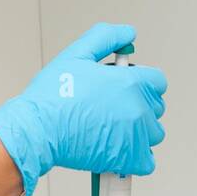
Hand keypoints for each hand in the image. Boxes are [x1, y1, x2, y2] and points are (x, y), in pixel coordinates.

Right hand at [0, 23, 167, 195]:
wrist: (38, 131)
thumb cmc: (52, 96)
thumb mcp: (77, 54)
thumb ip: (107, 38)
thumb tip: (128, 33)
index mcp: (130, 83)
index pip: (158, 81)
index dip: (142, 82)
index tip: (126, 88)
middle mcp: (138, 110)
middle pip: (157, 107)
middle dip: (140, 106)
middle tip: (113, 108)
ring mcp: (135, 137)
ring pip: (153, 134)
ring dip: (140, 132)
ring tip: (115, 130)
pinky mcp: (127, 160)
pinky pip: (147, 162)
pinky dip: (137, 159)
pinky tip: (120, 150)